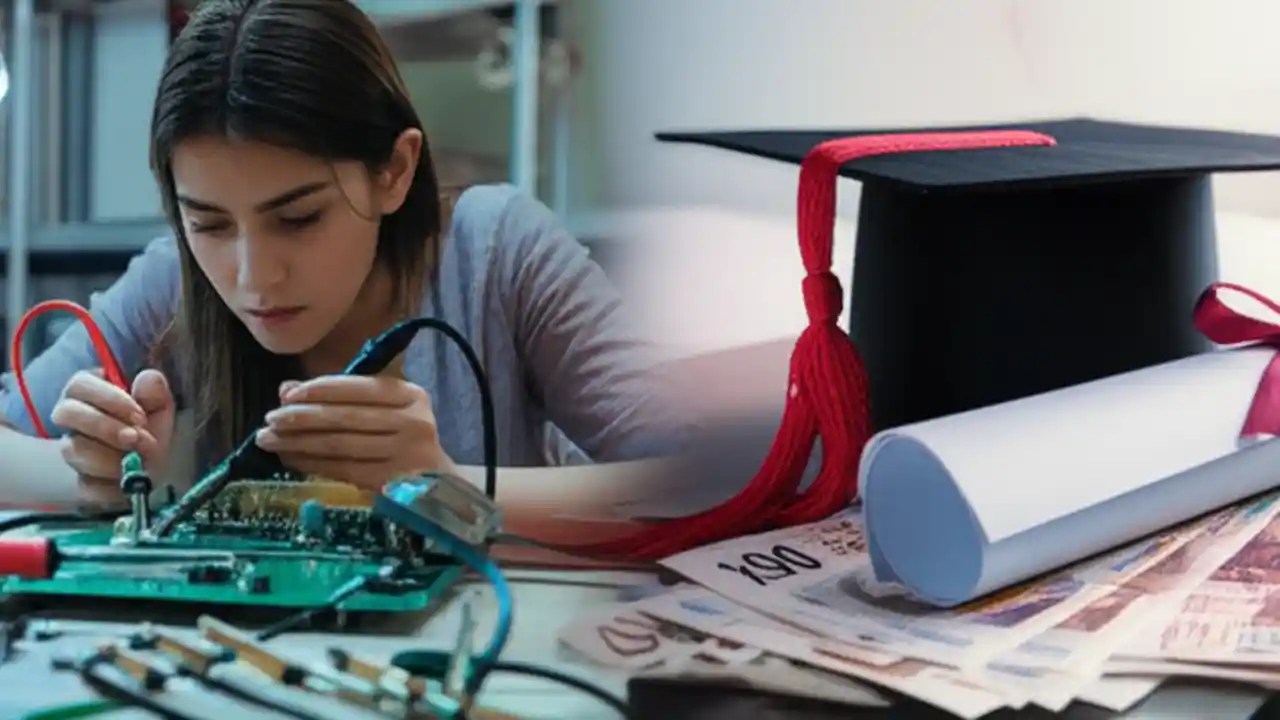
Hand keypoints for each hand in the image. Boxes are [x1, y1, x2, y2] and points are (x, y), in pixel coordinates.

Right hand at [50, 368, 175, 505]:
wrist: (146, 470)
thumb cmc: (147, 430)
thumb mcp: (158, 408)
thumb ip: (155, 393)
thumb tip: (149, 378)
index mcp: (87, 393)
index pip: (80, 384)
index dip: (109, 399)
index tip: (139, 415)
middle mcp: (71, 419)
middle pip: (66, 413)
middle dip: (105, 426)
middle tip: (135, 438)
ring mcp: (71, 450)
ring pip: (72, 449)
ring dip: (110, 457)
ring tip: (138, 460)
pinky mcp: (79, 482)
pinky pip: (84, 484)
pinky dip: (110, 485)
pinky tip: (128, 481)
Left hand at [255, 376, 455, 490]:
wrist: (437, 481)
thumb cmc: (403, 437)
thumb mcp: (383, 409)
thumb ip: (339, 396)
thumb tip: (287, 390)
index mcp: (411, 395)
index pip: (359, 388)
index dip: (320, 389)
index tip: (287, 395)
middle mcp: (412, 422)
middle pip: (346, 417)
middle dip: (302, 418)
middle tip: (269, 421)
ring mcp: (403, 454)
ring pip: (339, 445)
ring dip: (299, 442)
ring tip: (268, 440)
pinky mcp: (389, 481)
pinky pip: (341, 468)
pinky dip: (311, 463)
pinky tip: (290, 458)